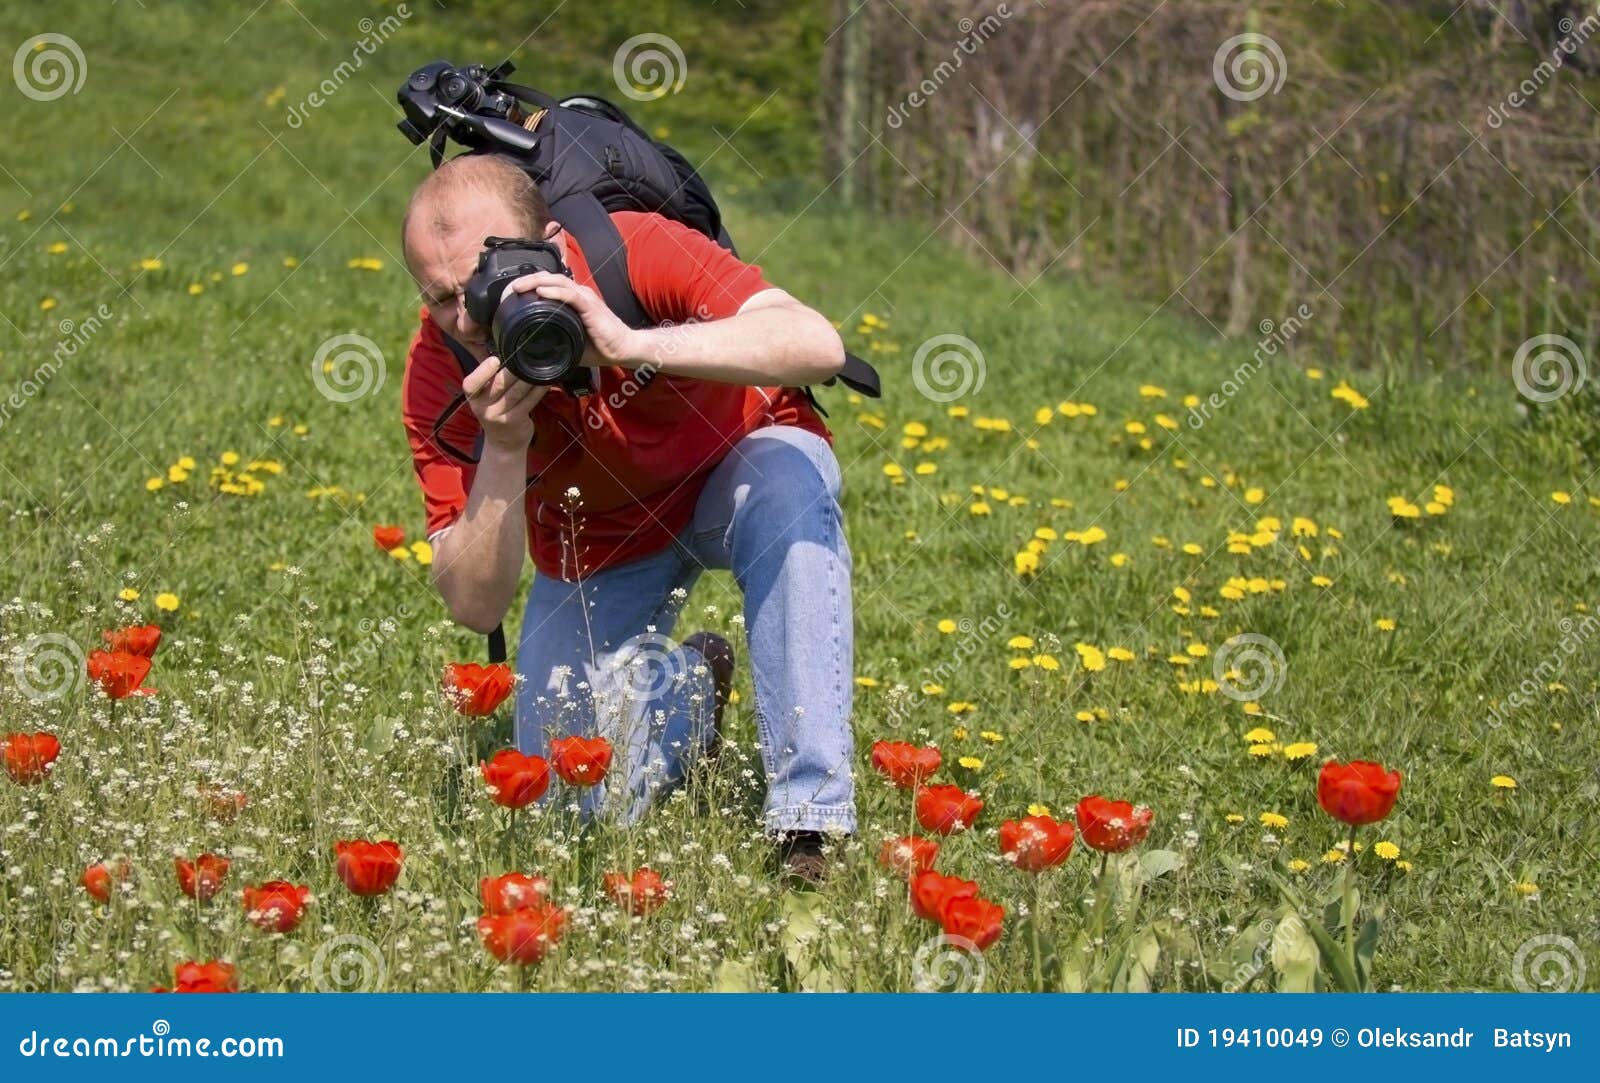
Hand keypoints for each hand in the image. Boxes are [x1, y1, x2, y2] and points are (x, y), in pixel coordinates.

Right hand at [462, 355, 548, 450]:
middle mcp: (483, 407)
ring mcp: (499, 416)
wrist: (503, 444)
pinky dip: (538, 390)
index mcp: (473, 397)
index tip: (495, 360)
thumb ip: (491, 379)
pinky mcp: (515, 421)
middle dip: (514, 370)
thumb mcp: (486, 398)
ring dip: (530, 378)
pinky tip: (545, 382)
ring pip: (517, 392)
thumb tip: (506, 352)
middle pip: (499, 385)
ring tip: (540, 365)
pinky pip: (529, 401)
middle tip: (526, 355)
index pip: (471, 384)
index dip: (483, 371)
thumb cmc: (495, 412)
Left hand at [505, 272, 642, 367]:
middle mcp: (579, 294)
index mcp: (574, 299)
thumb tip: (534, 351)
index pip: (549, 284)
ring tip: (520, 287)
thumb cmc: (600, 346)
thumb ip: (554, 342)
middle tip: (511, 288)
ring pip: (558, 282)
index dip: (531, 284)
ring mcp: (585, 298)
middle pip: (550, 278)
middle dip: (528, 280)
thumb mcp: (571, 343)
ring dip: (537, 282)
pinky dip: (555, 292)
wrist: (624, 349)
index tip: (513, 293)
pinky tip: (542, 293)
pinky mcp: (591, 307)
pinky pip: (571, 295)